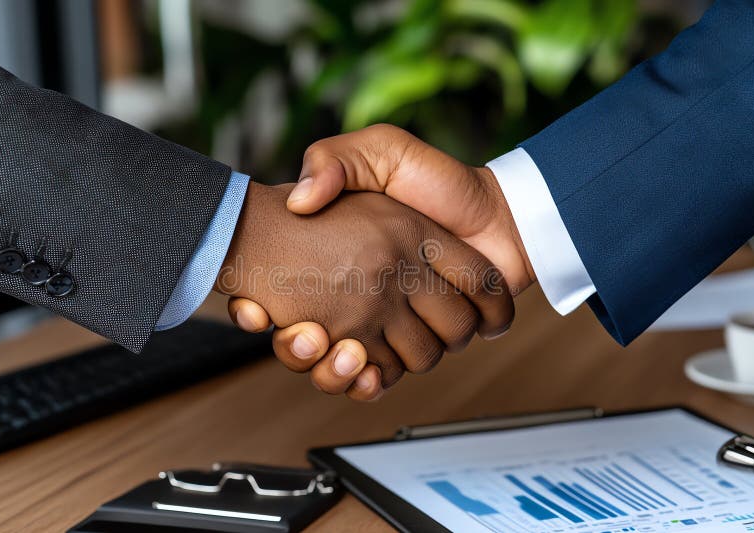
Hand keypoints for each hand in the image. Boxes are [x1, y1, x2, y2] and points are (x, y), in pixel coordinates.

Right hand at [216, 182, 513, 399]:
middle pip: (307, 342)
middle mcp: (357, 293)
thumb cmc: (440, 181)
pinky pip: (378, 379)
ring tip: (345, 348)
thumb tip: (298, 200)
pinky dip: (368, 383)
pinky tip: (366, 370)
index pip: (276, 293)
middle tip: (307, 333)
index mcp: (340, 256)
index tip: (253, 310)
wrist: (500, 217)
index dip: (255, 310)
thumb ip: (334, 160)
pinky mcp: (410, 345)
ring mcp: (383, 322)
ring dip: (336, 367)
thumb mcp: (381, 151)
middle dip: (300, 349)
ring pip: (342, 365)